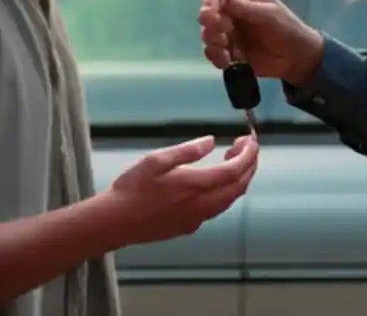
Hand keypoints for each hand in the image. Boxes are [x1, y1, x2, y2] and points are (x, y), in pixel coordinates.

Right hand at [105, 134, 257, 244]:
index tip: (251, 140)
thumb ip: (188, 150)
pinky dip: (226, 191)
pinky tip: (215, 180)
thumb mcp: (157, 160)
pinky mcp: (190, 226)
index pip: (235, 170)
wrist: (115, 222)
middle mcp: (202, 205)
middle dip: (248, 164)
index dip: (248, 154)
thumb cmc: (132, 189)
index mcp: (196, 186)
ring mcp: (197, 218)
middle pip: (239, 185)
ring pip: (230, 199)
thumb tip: (210, 141)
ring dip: (238, 178)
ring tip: (232, 158)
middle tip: (245, 146)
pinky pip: (218, 208)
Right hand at [199, 0, 323, 86]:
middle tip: (222, 33)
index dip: (209, 0)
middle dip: (210, 25)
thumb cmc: (288, 29)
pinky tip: (227, 62)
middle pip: (207, 15)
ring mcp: (229, 34)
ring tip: (226, 50)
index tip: (211, 12)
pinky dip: (216, 58)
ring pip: (208, 36)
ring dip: (212, 43)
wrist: (298, 59)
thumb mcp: (270, 15)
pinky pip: (214, 55)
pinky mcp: (230, 53)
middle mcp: (231, 14)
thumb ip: (247, 8)